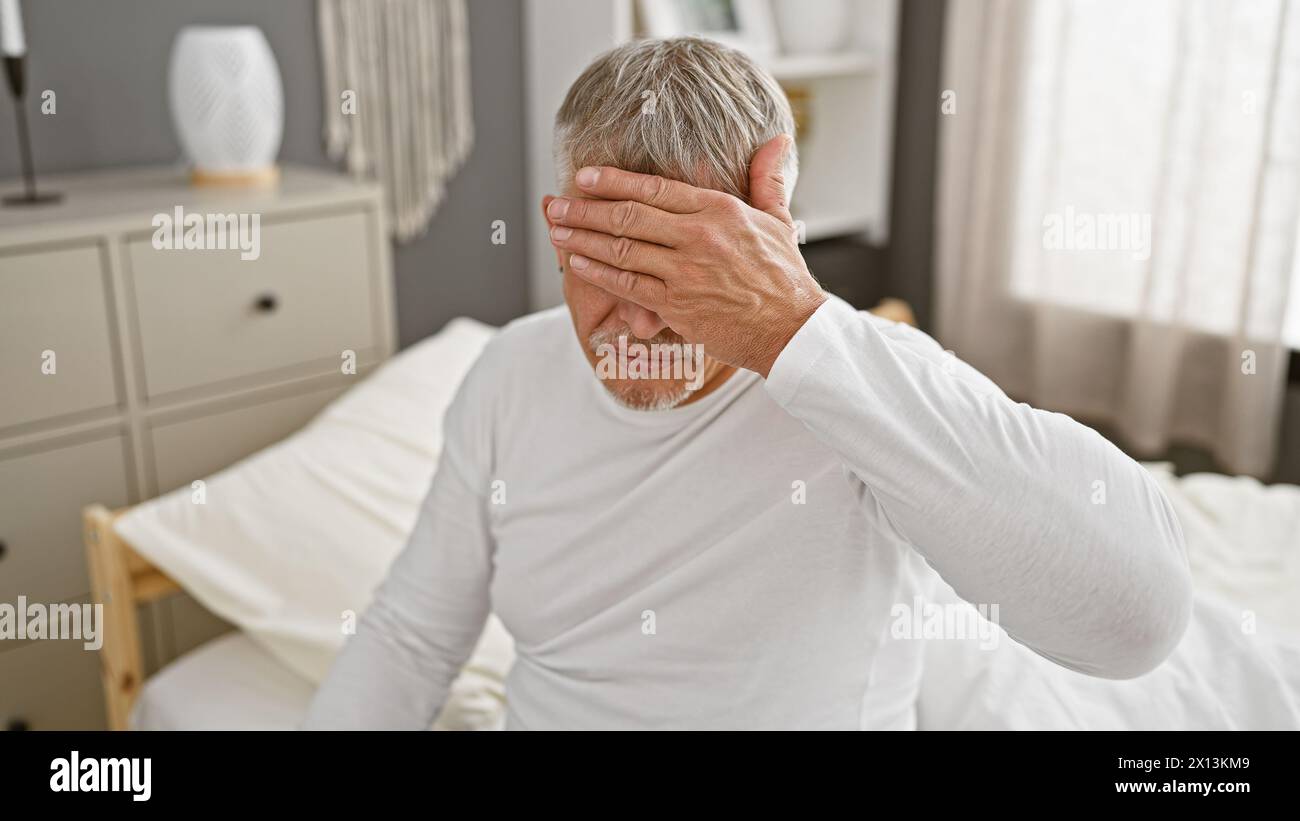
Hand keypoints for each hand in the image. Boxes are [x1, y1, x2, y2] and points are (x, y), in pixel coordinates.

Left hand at [547, 135, 825, 376]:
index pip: (656, 187)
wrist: (792, 330)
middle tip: (556, 204)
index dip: (614, 180)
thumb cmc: (785, 278)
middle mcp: (699, 237)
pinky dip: (599, 274)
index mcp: (720, 210)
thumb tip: (777, 140)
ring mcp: (685, 272)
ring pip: (622, 249)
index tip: (585, 176)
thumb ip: (766, 179)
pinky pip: (628, 285)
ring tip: (556, 232)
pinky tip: (577, 265)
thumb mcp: (779, 220)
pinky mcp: (677, 306)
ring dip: (583, 240)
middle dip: (585, 209)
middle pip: (629, 216)